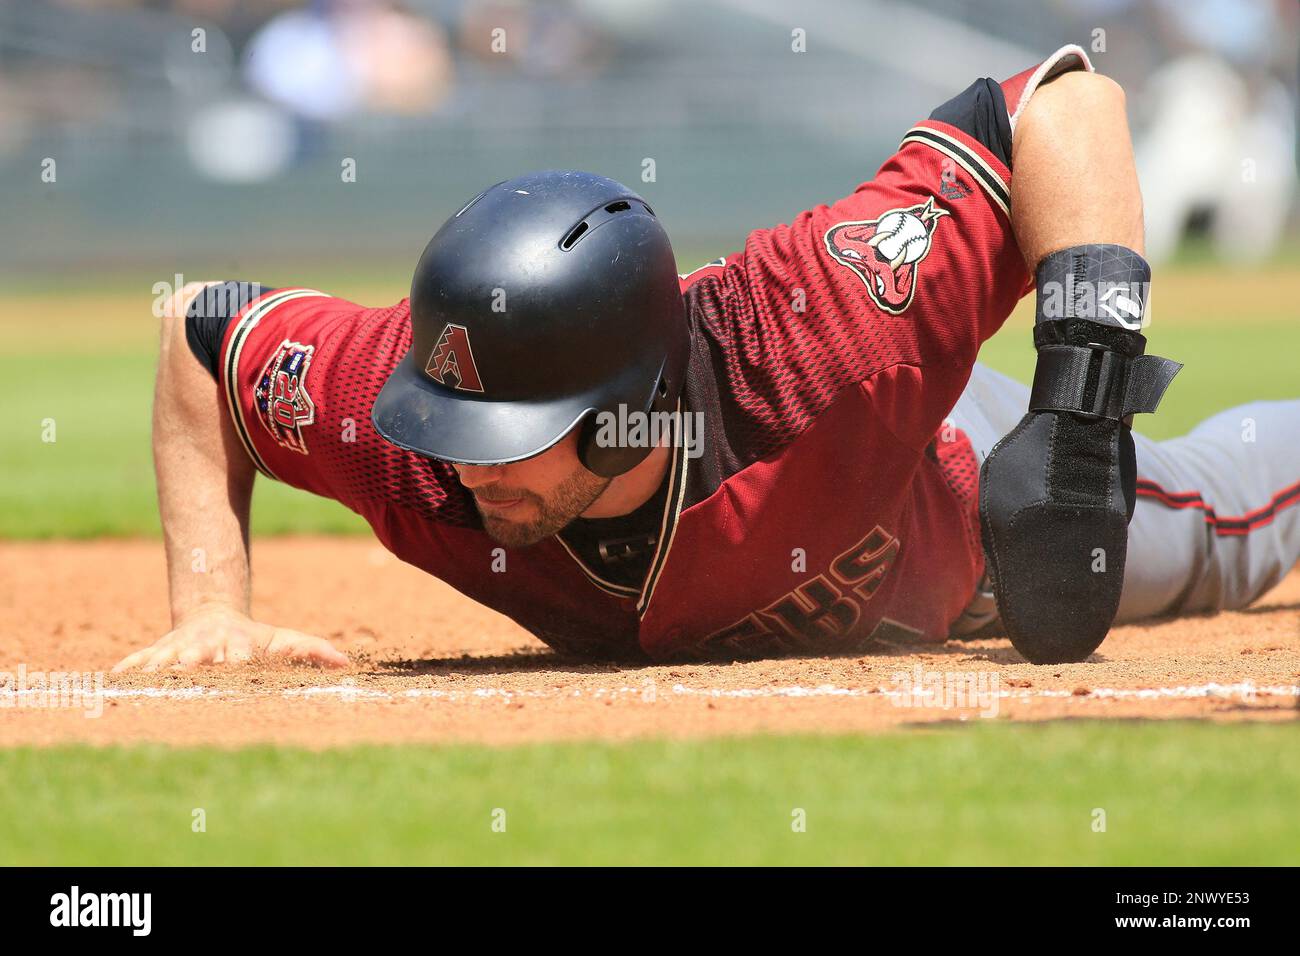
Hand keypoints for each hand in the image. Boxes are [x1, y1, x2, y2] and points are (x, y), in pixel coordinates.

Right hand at [112, 605, 348, 671]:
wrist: (212, 613)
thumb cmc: (254, 637)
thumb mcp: (283, 639)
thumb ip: (312, 650)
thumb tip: (346, 663)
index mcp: (236, 646)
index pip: (237, 659)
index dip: (236, 666)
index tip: (234, 673)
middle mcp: (204, 647)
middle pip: (196, 660)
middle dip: (190, 669)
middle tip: (182, 680)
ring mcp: (176, 649)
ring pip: (163, 661)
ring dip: (153, 674)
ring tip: (140, 687)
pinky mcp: (155, 653)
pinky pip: (136, 662)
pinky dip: (124, 672)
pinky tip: (109, 683)